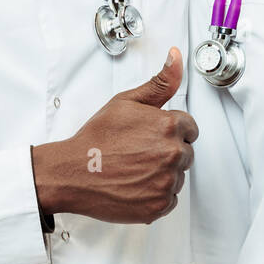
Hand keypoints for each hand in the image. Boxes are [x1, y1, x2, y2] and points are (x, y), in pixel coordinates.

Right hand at [31, 48, 196, 224]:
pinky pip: (170, 200)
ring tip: (134, 168)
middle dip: (166, 151)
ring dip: (162, 173)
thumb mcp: (126, 101)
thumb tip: (175, 58)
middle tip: (137, 151)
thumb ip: (159, 82)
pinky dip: (155, 195)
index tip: (151, 135)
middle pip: (185, 153)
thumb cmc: (96, 138)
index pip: (190, 128)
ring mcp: (167, 182)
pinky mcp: (159, 205)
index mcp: (169, 126)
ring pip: (177, 176)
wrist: (73, 172)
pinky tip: (135, 184)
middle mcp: (173, 154)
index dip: (169, 130)